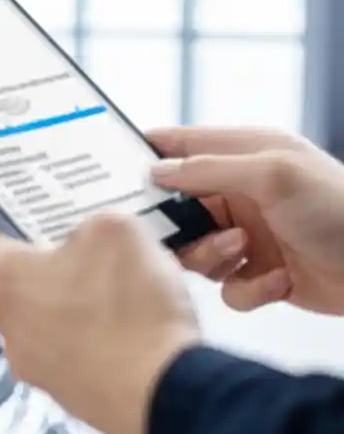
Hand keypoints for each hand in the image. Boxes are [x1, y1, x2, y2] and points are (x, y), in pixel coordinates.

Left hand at [0, 214, 199, 433]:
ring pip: (40, 315)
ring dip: (66, 295)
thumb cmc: (128, 303)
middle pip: (9, 278)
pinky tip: (123, 320)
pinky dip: (87, 331)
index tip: (23, 201)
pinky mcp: (64, 393)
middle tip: (75, 235)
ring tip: (108, 277)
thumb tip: (82, 240)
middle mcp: (3, 327)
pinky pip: (68, 348)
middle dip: (40, 255)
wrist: (166, 395)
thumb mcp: (115, 229)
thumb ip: (86, 222)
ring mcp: (31, 366)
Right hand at [148, 126, 343, 315]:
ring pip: (194, 251)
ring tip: (246, 255)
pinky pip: (226, 286)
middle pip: (175, 208)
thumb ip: (208, 168)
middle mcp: (241, 192)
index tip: (112, 176)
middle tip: (184, 235)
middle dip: (178, 227)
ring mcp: (249, 234)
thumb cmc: (340, 210)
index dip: (145, 156)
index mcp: (244, 153)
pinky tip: (280, 280)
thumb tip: (156, 171)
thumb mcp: (272, 174)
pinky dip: (248, 289)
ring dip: (214, 259)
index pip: (178, 145)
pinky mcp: (260, 274)